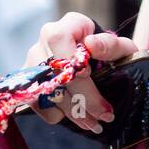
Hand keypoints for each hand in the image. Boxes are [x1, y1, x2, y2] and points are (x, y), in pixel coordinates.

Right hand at [24, 12, 137, 131]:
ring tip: (93, 123)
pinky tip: (74, 117)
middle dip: (82, 100)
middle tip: (104, 117)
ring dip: (71, 113)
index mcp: (69, 25)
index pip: (60, 41)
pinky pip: (36, 102)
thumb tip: (92, 44)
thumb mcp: (120, 48)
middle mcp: (46, 40)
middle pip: (55, 72)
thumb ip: (111, 45)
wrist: (96, 61)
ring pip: (45, 91)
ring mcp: (33, 60)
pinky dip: (56, 115)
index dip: (71, 62)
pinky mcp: (29, 81)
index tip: (91, 76)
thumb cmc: (110, 53)